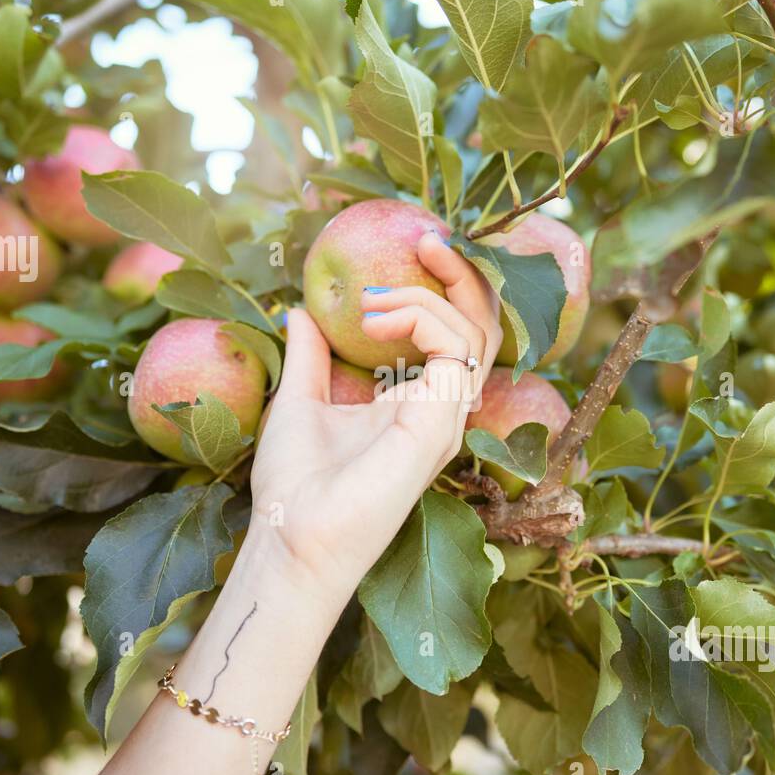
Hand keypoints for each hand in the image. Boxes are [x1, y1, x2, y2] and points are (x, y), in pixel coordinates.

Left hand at [246, 232, 501, 611]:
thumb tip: (301, 310)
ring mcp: (447, 417)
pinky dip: (420, 315)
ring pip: (476, 328)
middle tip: (425, 237)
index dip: (442, 287)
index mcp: (416, 404)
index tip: (408, 250)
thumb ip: (311, 357)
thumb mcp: (299, 401)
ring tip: (372, 299)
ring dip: (428, 291)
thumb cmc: (295, 486)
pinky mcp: (440, 421)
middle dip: (463, 271)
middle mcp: (442, 409)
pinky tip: (373, 321)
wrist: (291, 538)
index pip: (453, 333)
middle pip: (483, 324)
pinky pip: (453, 344)